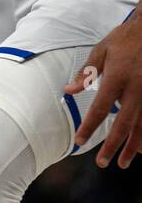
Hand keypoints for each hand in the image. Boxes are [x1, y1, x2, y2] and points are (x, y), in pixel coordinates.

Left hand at [65, 9, 141, 167]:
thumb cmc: (124, 39)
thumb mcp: (101, 51)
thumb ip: (86, 73)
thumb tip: (68, 91)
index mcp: (117, 77)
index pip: (100, 108)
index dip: (89, 126)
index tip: (79, 141)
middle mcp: (137, 89)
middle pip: (124, 124)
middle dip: (113, 146)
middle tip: (102, 163)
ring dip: (133, 146)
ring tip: (125, 163)